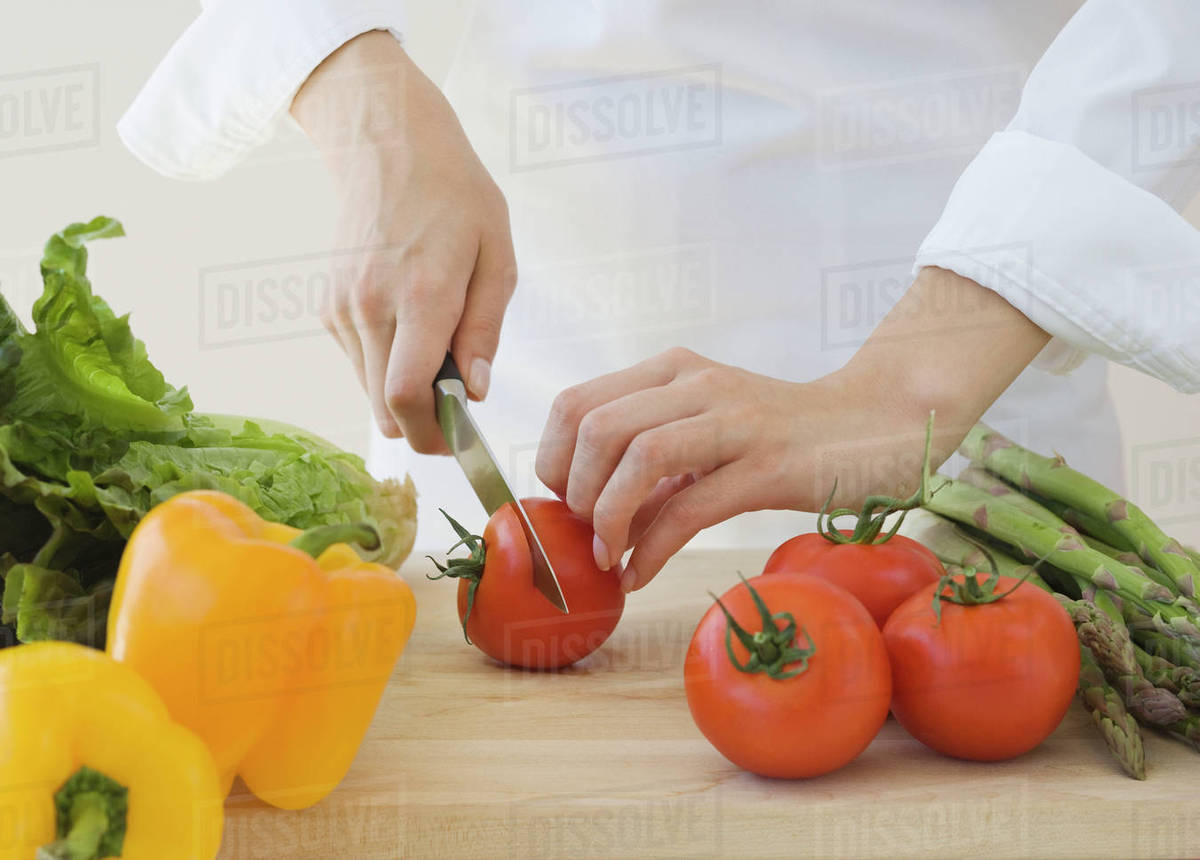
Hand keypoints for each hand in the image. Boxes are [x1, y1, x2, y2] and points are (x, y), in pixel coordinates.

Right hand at [291, 32, 515, 451]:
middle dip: (422, 424)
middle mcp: (370, 308)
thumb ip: (485, 330)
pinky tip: (410, 328)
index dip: (432, 434)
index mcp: (420, 296)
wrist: (386, 144)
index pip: (408, 396)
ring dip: (404, 393)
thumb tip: (476, 392)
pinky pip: (358, 363)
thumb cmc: (455, 194)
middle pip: (385, 408)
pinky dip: (386, 365)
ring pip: (369, 391)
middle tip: (457, 411)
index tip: (459, 441)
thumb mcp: (497, 256)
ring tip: (439, 352)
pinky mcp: (328, 307)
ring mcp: (342, 309)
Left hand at [535, 267, 1051, 590]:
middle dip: (574, 492)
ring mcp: (734, 421)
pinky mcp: (768, 465)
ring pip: (637, 459)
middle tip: (588, 534)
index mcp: (672, 370)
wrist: (879, 424)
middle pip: (594, 428)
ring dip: (608, 519)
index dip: (551, 459)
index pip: (574, 403)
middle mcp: (695, 384)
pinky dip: (652, 549)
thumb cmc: (783, 436)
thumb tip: (594, 522)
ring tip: (609, 555)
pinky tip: (640, 575)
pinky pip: (689, 508)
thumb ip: (653, 464)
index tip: (565, 502)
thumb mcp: (707, 433)